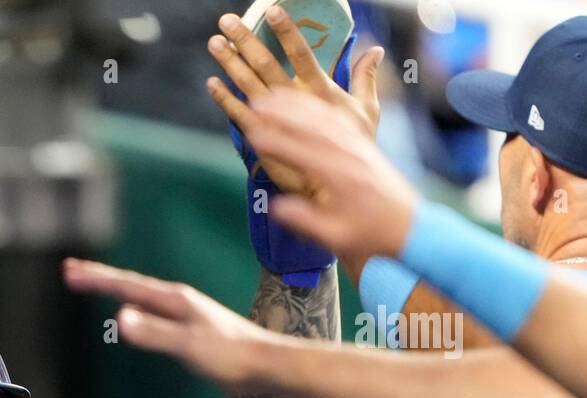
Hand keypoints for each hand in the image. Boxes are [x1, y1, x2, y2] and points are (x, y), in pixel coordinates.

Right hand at [63, 258, 270, 389]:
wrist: (268, 366)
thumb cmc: (231, 357)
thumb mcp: (189, 347)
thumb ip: (154, 334)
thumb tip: (119, 319)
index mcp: (175, 300)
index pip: (127, 285)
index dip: (97, 279)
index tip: (69, 270)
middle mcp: (179, 301)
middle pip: (131, 285)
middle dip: (100, 278)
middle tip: (71, 270)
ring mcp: (186, 313)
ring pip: (141, 296)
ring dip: (115, 290)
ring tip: (95, 286)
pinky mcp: (191, 328)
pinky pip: (152, 311)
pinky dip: (133, 307)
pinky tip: (134, 314)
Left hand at [207, 9, 383, 196]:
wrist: (334, 191)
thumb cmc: (354, 150)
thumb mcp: (366, 111)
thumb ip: (365, 78)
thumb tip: (375, 50)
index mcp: (322, 91)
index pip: (303, 53)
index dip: (287, 31)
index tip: (273, 9)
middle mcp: (298, 102)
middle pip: (268, 64)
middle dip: (246, 41)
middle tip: (227, 21)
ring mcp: (278, 122)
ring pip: (250, 85)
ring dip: (230, 63)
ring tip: (214, 43)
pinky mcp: (263, 141)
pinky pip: (240, 116)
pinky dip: (225, 99)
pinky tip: (211, 83)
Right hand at [245, 89, 419, 259]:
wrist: (407, 226)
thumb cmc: (369, 234)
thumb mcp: (336, 237)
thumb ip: (307, 221)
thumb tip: (276, 207)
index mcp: (343, 180)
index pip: (306, 156)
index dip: (278, 144)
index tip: (255, 135)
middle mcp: (352, 156)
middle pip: (314, 126)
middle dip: (284, 112)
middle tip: (258, 101)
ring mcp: (359, 146)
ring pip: (326, 116)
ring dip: (298, 103)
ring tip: (273, 93)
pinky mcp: (363, 142)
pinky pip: (339, 116)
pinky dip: (318, 105)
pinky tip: (303, 100)